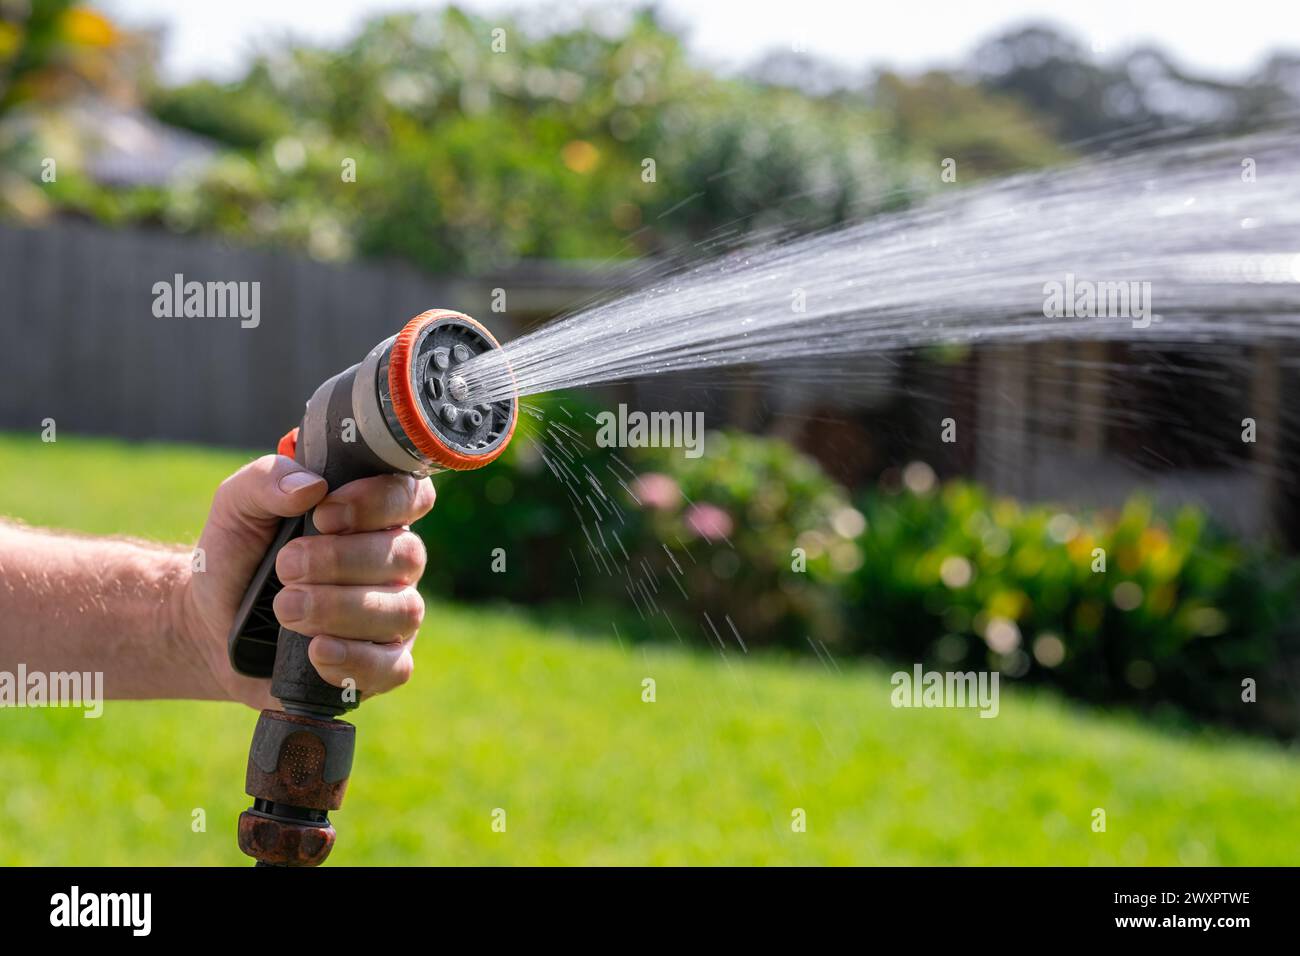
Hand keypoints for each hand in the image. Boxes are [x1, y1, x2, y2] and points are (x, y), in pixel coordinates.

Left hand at [174, 455, 434, 708]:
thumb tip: (311, 487)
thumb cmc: (236, 558)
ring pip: (403, 611)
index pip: (411, 496)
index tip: (325, 515)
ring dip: (341, 609)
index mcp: (372, 516)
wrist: (209, 627)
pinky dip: (356, 660)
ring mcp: (393, 617)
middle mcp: (393, 564)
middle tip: (285, 567)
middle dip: (341, 561)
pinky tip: (316, 652)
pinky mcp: (381, 666)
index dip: (379, 503)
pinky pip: (394, 667)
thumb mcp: (236, 507)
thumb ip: (267, 481)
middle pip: (407, 555)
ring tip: (286, 609)